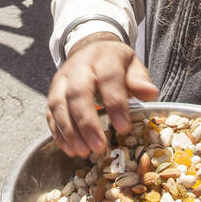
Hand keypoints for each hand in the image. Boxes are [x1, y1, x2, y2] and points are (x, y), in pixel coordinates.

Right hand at [47, 35, 158, 156]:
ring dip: (69, 131)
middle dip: (87, 123)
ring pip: (59, 104)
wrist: (89, 49)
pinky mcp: (52, 93)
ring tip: (82, 152)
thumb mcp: (132, 65)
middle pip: (77, 93)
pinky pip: (50, 113)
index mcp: (103, 59)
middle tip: (98, 147)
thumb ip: (139, 79)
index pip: (108, 79)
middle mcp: (78, 68)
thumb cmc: (114, 63)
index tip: (123, 128)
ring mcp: (61, 80)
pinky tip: (69, 149)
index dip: (115, 104)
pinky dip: (58, 133)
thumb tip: (150, 93)